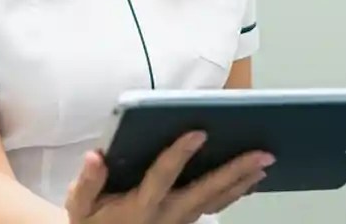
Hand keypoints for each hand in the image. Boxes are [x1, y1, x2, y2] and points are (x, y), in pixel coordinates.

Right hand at [65, 131, 272, 223]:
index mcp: (140, 204)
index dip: (179, 153)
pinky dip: (237, 193)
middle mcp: (166, 215)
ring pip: (217, 201)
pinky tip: (255, 178)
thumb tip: (95, 156)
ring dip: (243, 182)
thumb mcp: (79, 207)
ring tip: (267, 161)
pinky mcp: (188, 223)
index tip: (198, 131)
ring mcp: (181, 221)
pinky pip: (217, 208)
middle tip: (262, 153)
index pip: (162, 175)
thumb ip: (87, 183)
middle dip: (234, 171)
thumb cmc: (91, 222)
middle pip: (205, 191)